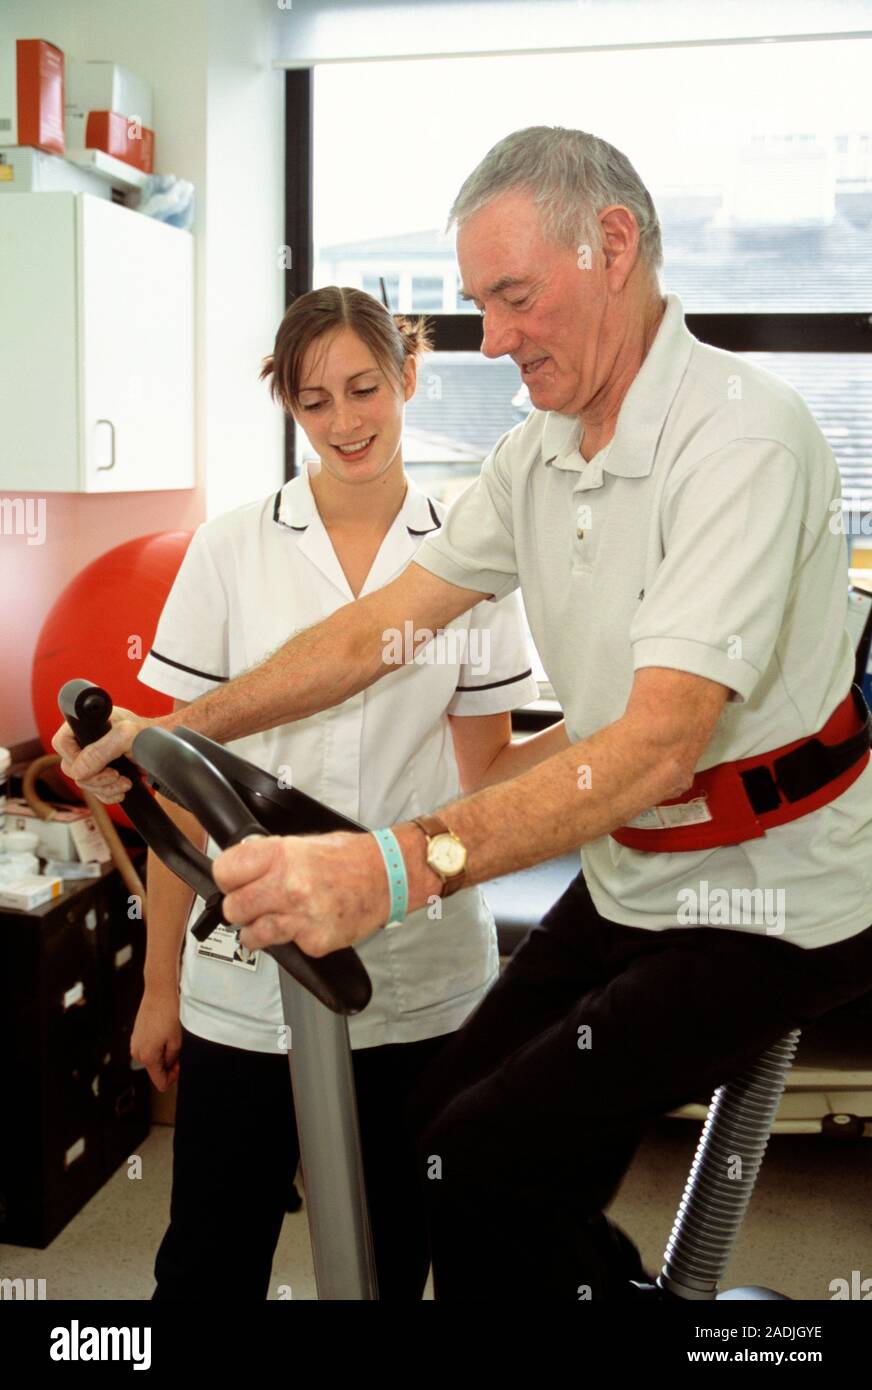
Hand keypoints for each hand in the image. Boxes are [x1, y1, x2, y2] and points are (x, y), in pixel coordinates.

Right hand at [52, 706, 152, 802]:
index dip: (76, 758)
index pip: (61, 743)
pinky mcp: (101, 772)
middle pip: (71, 768)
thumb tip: (78, 772)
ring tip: (126, 782)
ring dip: (104, 788)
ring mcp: (91, 757)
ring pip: (83, 782)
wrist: (164, 749)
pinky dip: (108, 794)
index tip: (102, 763)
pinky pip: (93, 791)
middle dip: (95, 778)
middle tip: (117, 775)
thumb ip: (100, 751)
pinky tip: (122, 790)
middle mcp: (84, 739)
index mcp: (85, 723)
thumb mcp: (126, 737)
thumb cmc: (148, 734)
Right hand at [131, 986, 182, 1091]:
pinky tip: (164, 1033)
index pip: (160, 1083)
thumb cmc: (168, 1013)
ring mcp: (134, 1044)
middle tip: (178, 1048)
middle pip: (155, 1071)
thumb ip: (172, 1059)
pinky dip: (157, 1046)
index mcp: (147, 1057)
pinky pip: (148, 1049)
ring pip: (152, 1060)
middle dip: (168, 1064)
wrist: (159, 992)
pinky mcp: (135, 1036)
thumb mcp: (176, 1041)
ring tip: (171, 1038)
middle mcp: (137, 1053)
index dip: (173, 1078)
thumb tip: (168, 1066)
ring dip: (163, 1054)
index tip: (179, 1066)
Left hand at [213, 831, 390, 957]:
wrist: (389, 876)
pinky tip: (306, 924)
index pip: (225, 871)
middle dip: (241, 908)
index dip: (228, 879)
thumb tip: (241, 868)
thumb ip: (269, 857)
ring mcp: (300, 917)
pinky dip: (293, 939)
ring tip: (276, 918)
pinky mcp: (314, 942)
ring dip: (258, 930)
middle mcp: (287, 885)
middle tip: (255, 904)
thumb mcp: (302, 843)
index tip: (233, 883)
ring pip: (251, 935)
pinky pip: (286, 947)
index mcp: (281, 855)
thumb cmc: (350, 859)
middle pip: (233, 908)